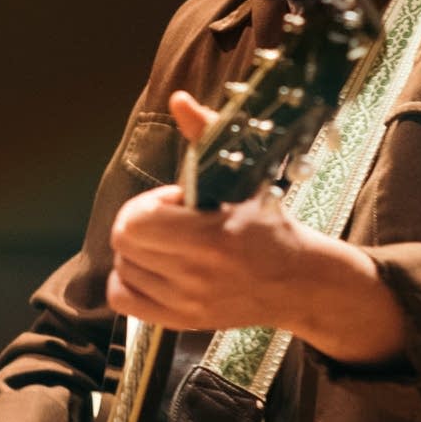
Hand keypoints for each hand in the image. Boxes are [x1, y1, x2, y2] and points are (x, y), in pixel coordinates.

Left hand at [105, 92, 406, 363]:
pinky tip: (155, 268)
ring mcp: (187, 303)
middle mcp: (196, 276)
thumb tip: (178, 99)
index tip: (177, 201)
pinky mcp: (181, 322)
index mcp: (210, 238)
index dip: (149, 203)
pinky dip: (129, 280)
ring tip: (170, 244)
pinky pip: (123, 300)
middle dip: (140, 222)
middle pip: (123, 242)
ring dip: (137, 250)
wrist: (299, 282)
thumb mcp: (242, 179)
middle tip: (170, 221)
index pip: (135, 221)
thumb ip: (205, 137)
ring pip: (121, 268)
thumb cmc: (268, 225)